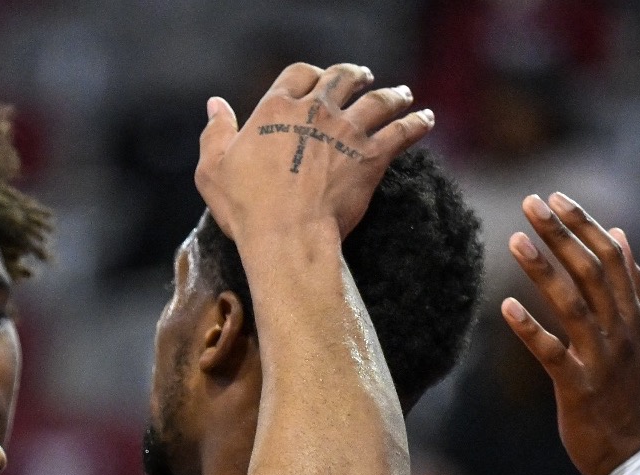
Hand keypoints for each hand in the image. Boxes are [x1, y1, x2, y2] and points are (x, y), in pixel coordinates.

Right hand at [193, 62, 433, 247]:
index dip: (309, 74)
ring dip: (392, 93)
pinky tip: (427, 119)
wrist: (286, 235)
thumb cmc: (245, 208)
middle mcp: (316, 111)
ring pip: (378, 100)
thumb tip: (215, 104)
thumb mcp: (213, 169)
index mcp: (277, 108)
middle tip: (363, 76)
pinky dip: (417, 123)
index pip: (298, 74)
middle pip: (341, 78)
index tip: (315, 79)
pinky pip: (402, 132)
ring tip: (401, 93)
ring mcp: (347, 132)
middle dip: (353, 74)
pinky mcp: (371, 157)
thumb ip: (216, 132)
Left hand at [500, 193, 639, 474]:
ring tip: (514, 239)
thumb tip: (620, 233)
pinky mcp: (578, 388)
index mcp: (633, 315)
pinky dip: (529, 329)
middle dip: (561, 233)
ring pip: (572, 304)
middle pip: (592, 270)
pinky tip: (506, 308)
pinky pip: (551, 353)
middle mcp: (621, 331)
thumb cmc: (627, 392)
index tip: (557, 196)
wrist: (634, 453)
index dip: (584, 224)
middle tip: (531, 202)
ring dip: (543, 270)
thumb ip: (629, 285)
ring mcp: (601, 359)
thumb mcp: (637, 334)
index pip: (612, 256)